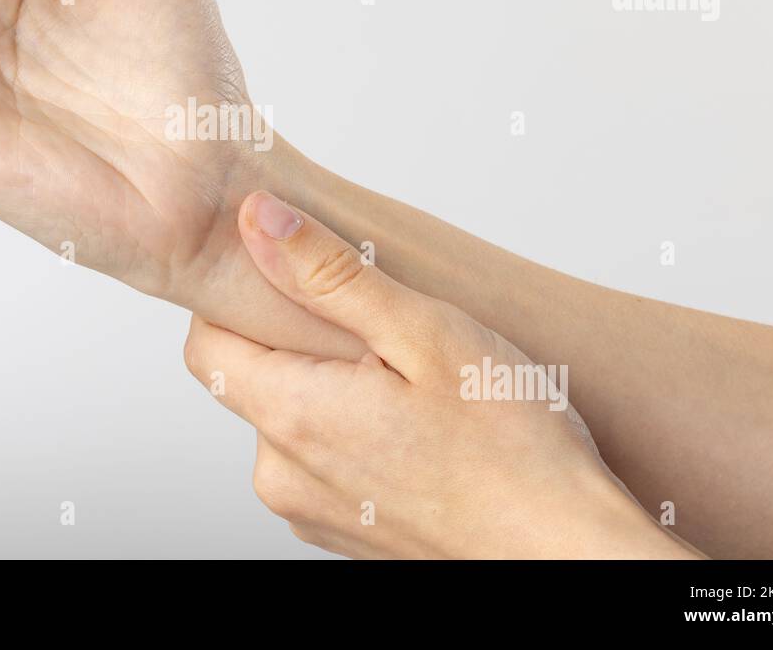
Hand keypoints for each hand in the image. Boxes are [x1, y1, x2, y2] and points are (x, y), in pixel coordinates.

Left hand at [184, 192, 698, 558]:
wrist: (566, 553)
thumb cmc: (514, 450)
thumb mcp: (424, 333)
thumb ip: (329, 275)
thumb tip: (257, 220)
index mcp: (292, 418)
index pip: (205, 343)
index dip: (242, 302)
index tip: (299, 284)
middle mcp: (283, 475)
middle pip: (253, 379)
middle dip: (303, 344)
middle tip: (385, 335)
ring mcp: (312, 511)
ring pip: (292, 419)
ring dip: (334, 390)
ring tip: (412, 386)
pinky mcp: (344, 531)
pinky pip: (324, 462)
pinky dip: (355, 434)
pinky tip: (417, 429)